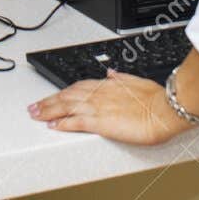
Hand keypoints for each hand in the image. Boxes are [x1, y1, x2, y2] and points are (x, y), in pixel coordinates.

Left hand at [28, 69, 189, 145]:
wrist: (165, 110)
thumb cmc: (156, 99)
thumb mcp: (136, 82)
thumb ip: (121, 78)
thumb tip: (111, 73)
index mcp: (107, 85)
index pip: (77, 87)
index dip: (62, 92)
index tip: (53, 96)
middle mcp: (99, 95)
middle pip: (67, 96)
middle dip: (48, 101)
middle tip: (33, 107)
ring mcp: (98, 108)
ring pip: (66, 107)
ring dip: (48, 110)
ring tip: (35, 114)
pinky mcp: (101, 122)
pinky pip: (76, 122)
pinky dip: (62, 123)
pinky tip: (52, 125)